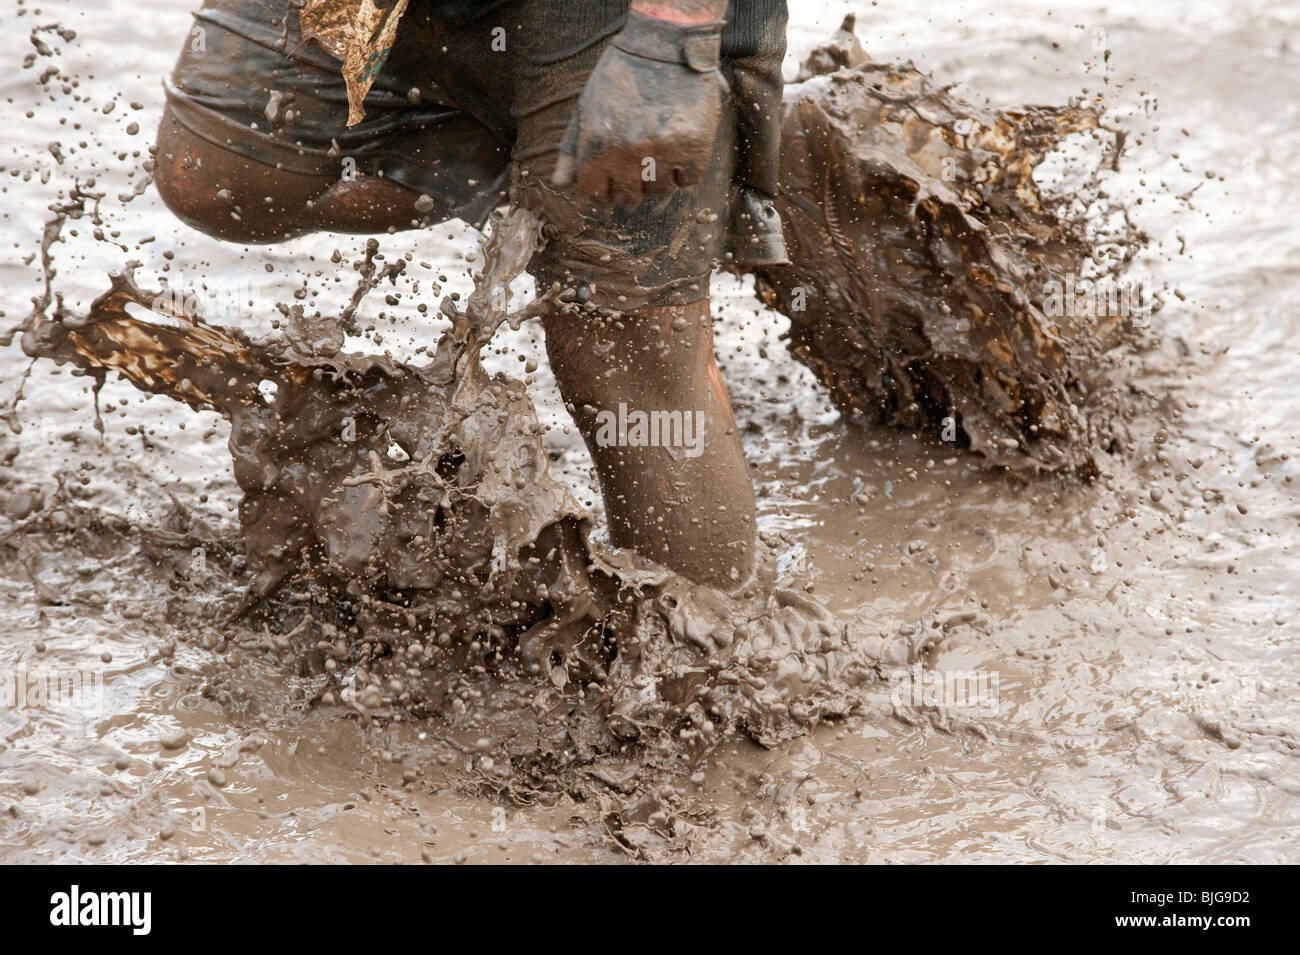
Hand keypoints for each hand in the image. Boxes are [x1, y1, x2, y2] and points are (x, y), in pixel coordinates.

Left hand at [551, 12, 726, 205]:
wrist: (663, 45)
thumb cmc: (619, 76)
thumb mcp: (586, 107)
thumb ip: (572, 148)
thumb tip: (560, 184)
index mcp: (598, 145)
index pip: (595, 194)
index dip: (603, 191)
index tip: (611, 184)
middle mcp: (628, 154)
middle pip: (629, 199)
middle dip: (631, 189)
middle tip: (638, 169)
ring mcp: (663, 152)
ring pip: (660, 191)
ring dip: (659, 178)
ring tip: (659, 153)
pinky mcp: (694, 146)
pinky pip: (688, 180)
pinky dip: (685, 170)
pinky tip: (680, 149)